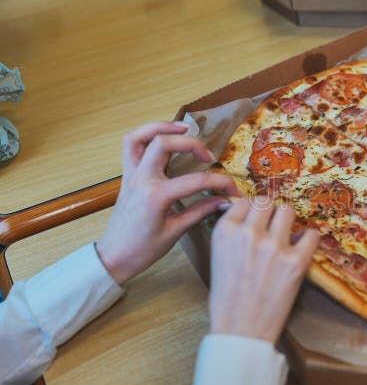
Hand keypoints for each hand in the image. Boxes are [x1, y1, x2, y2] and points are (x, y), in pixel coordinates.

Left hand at [96, 121, 238, 284]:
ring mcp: (131, 175)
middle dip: (191, 143)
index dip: (221, 183)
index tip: (233, 191)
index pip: (196, 181)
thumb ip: (200, 211)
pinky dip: (146, 135)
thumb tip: (224, 201)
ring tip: (184, 129)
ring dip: (162, 127)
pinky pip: (131, 146)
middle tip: (207, 156)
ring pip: (140, 137)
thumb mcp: (175, 232)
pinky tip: (164, 138)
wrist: (114, 256)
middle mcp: (141, 180)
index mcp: (156, 196)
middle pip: (163, 144)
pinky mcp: (127, 175)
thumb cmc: (142, 249)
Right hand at [208, 198, 318, 342]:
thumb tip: (249, 214)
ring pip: (288, 211)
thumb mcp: (218, 258)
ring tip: (286, 236)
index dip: (252, 210)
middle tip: (272, 226)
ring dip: (288, 222)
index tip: (256, 219)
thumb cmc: (227, 299)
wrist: (241, 331)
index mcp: (225, 232)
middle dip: (270, 212)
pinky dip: (308, 240)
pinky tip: (300, 249)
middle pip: (266, 201)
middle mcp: (249, 234)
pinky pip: (311, 235)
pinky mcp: (296, 262)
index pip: (244, 201)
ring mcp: (274, 247)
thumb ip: (232, 234)